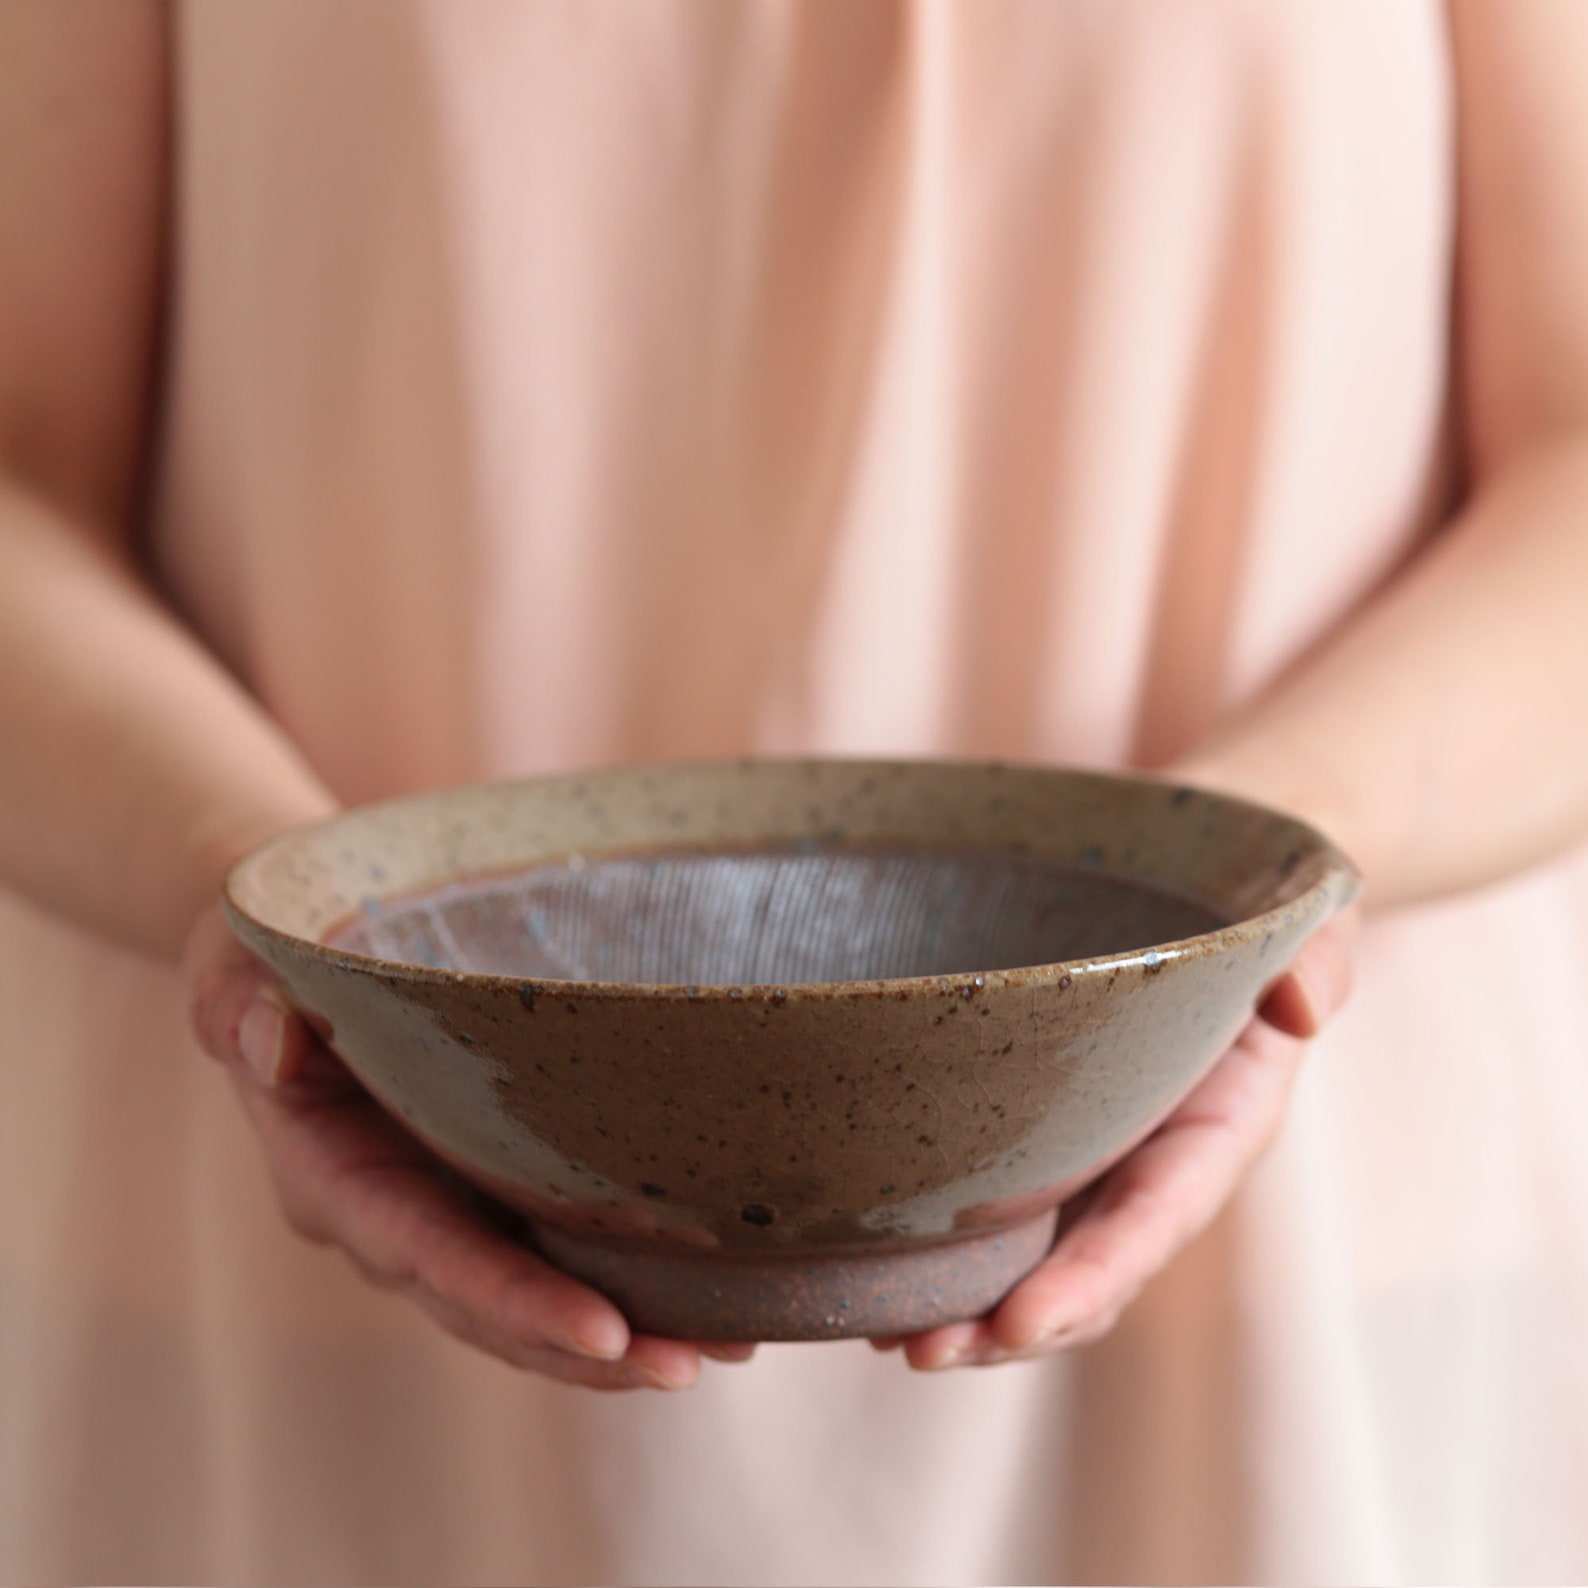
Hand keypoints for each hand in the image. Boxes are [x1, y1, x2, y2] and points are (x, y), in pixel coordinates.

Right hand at [182, 903, 753, 1388]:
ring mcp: (447, 1213)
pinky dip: (630, 1284)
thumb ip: (237, 1003)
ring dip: (620, 1339)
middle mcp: (393, 1218)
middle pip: (490, 1307)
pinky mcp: (490, 1192)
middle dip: (584, 1350)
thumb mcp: (232, 965)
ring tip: (727, 1348)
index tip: (600, 1332)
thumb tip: (274, 1041)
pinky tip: (718, 1298)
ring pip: (531, 1302)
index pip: (425, 1252)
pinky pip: (557, 1252)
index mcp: (333, 1175)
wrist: (291, 967)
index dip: (509, 1298)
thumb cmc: (265, 960)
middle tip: (688, 1366)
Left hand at [872, 908, 1358, 1369]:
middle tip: (924, 1352)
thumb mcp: (1300, 919)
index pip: (1156, 1218)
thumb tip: (1300, 1009)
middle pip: (1084, 1275)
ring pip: (1029, 1267)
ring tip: (888, 1337)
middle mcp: (1147, 1167)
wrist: (1187, 899)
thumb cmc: (1243, 914)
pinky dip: (936, 1261)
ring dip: (964, 1315)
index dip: (1094, 1277)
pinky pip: (989, 1219)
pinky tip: (867, 1286)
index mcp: (1213, 1128)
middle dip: (1010, 1328)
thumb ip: (1315, 958)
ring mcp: (1087, 1167)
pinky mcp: (1032, 1146)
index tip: (1025, 1322)